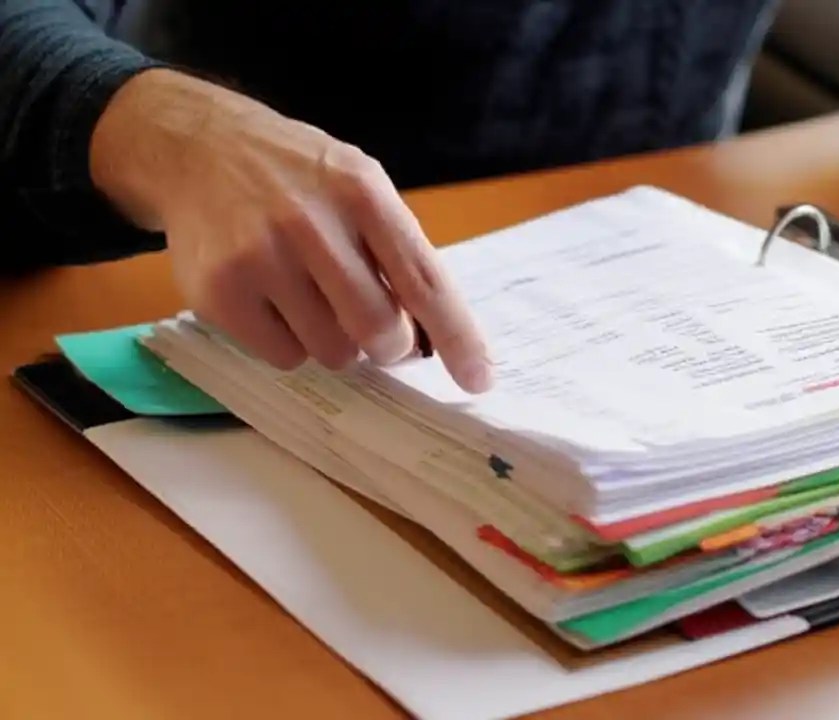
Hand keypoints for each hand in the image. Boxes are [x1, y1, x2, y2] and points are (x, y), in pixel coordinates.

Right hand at [90, 70, 492, 391]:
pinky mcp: (220, 292)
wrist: (197, 148)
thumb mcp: (359, 186)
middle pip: (379, 330)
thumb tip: (433, 339)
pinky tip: (275, 302)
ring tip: (311, 296)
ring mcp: (260, 258)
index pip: (424, 280)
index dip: (458, 337)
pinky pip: (285, 358)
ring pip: (332, 352)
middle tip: (379, 334)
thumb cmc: (298, 179)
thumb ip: (398, 251)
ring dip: (336, 341)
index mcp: (362, 192)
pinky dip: (291, 344)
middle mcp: (311, 223)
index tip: (479, 378)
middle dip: (389, 346)